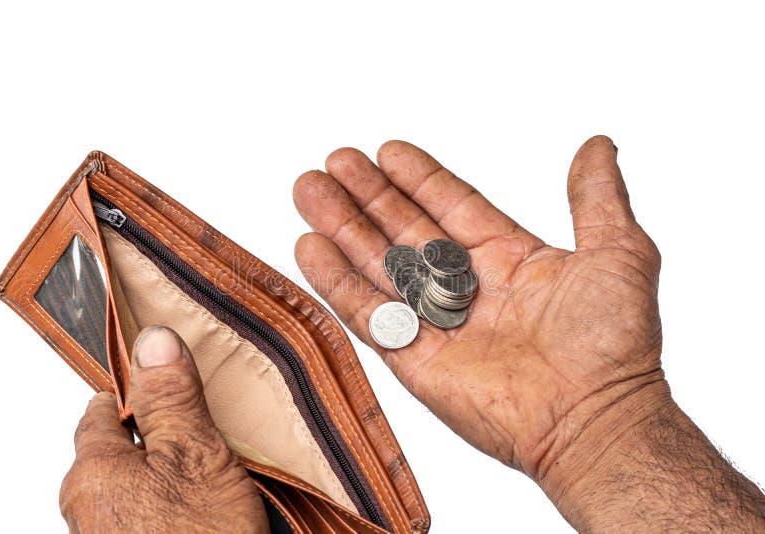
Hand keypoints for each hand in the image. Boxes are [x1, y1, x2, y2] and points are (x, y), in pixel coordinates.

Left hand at [60, 327, 267, 533]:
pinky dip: (175, 503)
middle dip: (161, 436)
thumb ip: (172, 399)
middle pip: (119, 448)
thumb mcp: (197, 457)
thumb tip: (153, 340)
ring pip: (137, 484)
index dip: (139, 391)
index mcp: (94, 472)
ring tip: (213, 471)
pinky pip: (148, 513)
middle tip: (205, 429)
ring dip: (171, 473)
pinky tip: (208, 508)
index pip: (101, 409)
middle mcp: (88, 506)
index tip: (170, 383)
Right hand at [292, 136, 665, 482]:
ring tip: (309, 188)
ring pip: (377, 264)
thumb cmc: (613, 342)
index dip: (419, 178)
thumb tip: (598, 145)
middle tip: (333, 161)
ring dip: (341, 226)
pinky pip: (367, 313)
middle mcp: (468, 287)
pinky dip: (335, 281)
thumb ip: (596, 196)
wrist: (592, 419)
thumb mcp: (619, 250)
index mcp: (510, 259)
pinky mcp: (413, 359)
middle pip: (404, 229)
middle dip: (367, 195)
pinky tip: (310, 246)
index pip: (452, 206)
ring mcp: (437, 323)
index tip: (386, 151)